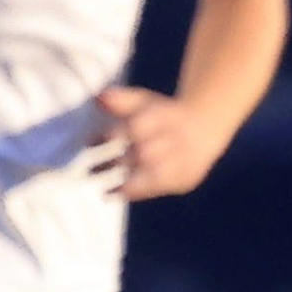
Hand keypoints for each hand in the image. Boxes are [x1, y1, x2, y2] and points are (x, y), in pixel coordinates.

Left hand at [86, 85, 223, 199]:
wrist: (203, 129)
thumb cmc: (162, 115)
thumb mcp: (143, 102)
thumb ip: (120, 101)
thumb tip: (98, 99)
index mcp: (168, 117)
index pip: (139, 127)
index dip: (114, 135)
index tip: (89, 142)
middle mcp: (179, 140)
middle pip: (146, 154)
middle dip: (117, 162)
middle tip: (88, 170)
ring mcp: (186, 161)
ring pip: (155, 175)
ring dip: (125, 183)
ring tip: (100, 188)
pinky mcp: (186, 179)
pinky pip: (160, 189)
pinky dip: (134, 192)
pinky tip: (110, 193)